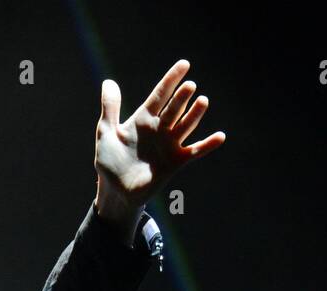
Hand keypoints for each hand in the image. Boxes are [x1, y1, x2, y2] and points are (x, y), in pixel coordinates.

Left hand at [95, 58, 225, 227]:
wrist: (116, 190)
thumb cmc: (110, 161)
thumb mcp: (106, 132)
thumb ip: (110, 108)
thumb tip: (109, 82)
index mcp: (144, 119)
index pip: (161, 94)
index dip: (171, 79)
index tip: (184, 64)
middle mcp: (160, 128)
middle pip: (174, 108)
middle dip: (182, 98)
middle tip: (189, 86)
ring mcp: (169, 144)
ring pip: (186, 125)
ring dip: (194, 114)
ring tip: (203, 101)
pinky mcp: (175, 162)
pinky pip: (194, 151)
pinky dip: (207, 145)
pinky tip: (220, 137)